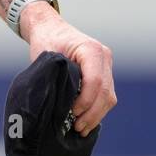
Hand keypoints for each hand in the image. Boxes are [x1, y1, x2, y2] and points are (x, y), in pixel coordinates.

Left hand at [21, 2, 116, 136]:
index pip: (95, 81)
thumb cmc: (46, 39)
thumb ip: (57, 76)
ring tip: (82, 129)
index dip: (86, 101)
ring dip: (96, 115)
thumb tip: (63, 105)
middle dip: (92, 113)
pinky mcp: (104, 73)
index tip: (72, 113)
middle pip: (105, 92)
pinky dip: (97, 109)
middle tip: (78, 128)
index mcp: (91, 49)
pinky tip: (87, 120)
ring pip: (109, 96)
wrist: (50, 27)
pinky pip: (106, 94)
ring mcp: (106, 65)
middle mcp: (104, 56)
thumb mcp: (47, 56)